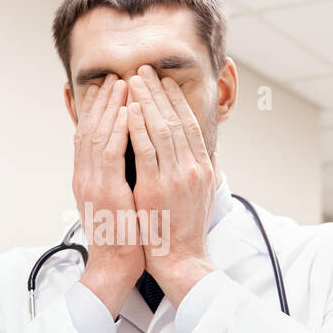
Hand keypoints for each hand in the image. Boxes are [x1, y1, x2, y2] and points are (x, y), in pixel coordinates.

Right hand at [72, 74, 141, 317]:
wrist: (114, 268)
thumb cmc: (122, 238)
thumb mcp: (116, 202)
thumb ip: (116, 179)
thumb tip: (128, 160)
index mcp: (87, 179)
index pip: (88, 136)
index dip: (97, 110)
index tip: (109, 89)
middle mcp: (85, 178)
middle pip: (91, 129)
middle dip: (104, 101)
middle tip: (116, 77)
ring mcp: (93, 184)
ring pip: (99, 135)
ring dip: (112, 107)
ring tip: (124, 84)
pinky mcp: (106, 193)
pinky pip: (112, 154)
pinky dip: (119, 130)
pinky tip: (127, 112)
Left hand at [126, 64, 216, 307]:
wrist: (181, 261)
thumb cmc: (185, 231)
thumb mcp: (202, 197)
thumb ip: (203, 171)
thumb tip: (205, 152)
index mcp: (202, 169)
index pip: (189, 125)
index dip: (175, 100)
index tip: (163, 82)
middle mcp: (192, 169)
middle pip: (174, 120)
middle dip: (157, 92)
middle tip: (143, 71)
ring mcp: (175, 178)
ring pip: (160, 129)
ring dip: (145, 101)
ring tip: (131, 81)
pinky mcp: (156, 189)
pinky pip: (145, 151)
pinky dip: (137, 127)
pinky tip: (128, 110)